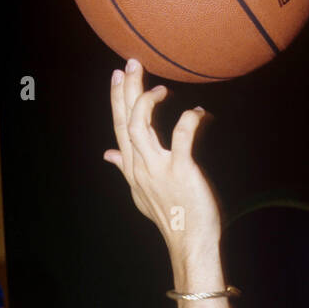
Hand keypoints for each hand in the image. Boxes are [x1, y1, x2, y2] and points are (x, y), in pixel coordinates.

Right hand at [103, 58, 221, 258]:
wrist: (190, 244)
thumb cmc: (172, 218)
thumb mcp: (141, 193)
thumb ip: (125, 169)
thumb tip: (108, 153)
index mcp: (133, 169)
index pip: (119, 127)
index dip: (117, 100)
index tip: (117, 76)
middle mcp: (141, 167)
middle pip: (126, 121)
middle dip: (126, 90)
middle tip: (132, 63)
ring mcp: (159, 169)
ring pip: (139, 126)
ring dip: (146, 101)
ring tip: (161, 86)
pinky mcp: (182, 171)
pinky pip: (181, 137)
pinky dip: (189, 119)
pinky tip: (200, 113)